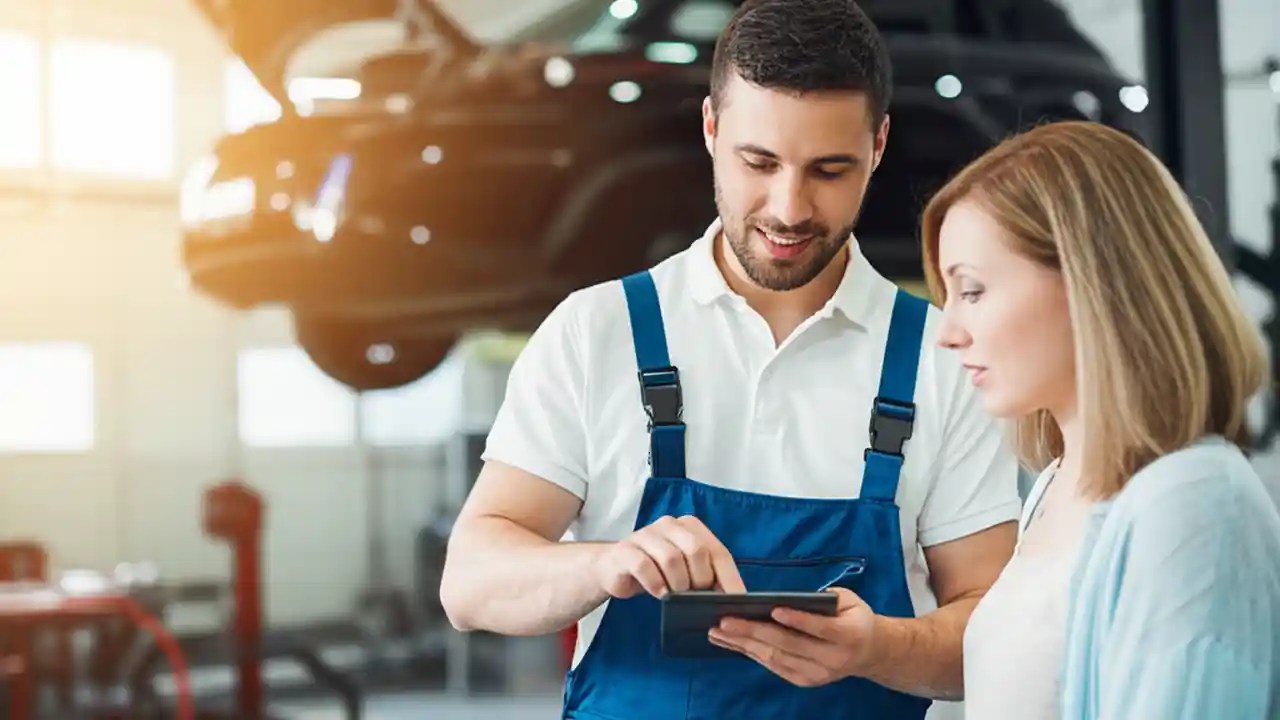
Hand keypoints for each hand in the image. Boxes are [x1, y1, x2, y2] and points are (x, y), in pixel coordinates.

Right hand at [593, 515, 746, 599]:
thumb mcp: (685, 571)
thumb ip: (706, 577)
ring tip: (675, 596)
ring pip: (671, 558)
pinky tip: (659, 594)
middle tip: (696, 597)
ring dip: (678, 584)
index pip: (718, 551)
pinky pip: (644, 566)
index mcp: (690, 526)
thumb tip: (733, 600)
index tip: (736, 600)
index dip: (729, 577)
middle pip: (696, 550)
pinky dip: (656, 584)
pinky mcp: (625, 550)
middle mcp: (669, 525)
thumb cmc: (656, 571)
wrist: (613, 567)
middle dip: (701, 579)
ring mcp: (645, 535)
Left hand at [708, 587, 876, 686]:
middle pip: (789, 645)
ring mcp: (817, 674)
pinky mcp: (805, 681)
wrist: (869, 652)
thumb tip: (789, 599)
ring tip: (718, 632)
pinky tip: (733, 643)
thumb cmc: (854, 617)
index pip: (820, 628)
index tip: (772, 609)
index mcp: (848, 635)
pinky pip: (774, 666)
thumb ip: (826, 598)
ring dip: (743, 645)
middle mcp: (832, 659)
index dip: (797, 620)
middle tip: (725, 621)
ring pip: (776, 658)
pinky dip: (752, 654)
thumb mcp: (850, 600)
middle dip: (754, 632)